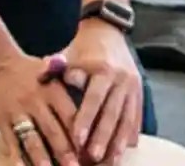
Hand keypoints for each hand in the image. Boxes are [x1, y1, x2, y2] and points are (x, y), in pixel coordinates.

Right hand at [0, 52, 79, 165]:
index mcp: (54, 90)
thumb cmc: (31, 72)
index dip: (81, 133)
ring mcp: (18, 112)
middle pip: (53, 130)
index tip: (90, 150)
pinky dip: (16, 156)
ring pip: (31, 138)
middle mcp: (37, 102)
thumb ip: (72, 86)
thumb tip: (95, 105)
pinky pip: (10, 141)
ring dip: (41, 158)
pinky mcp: (2, 120)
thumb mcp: (54, 72)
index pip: (71, 115)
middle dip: (64, 152)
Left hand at [57, 19, 144, 163]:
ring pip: (127, 118)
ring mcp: (132, 86)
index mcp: (102, 69)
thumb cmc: (82, 49)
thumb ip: (56, 66)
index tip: (77, 139)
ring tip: (112, 161)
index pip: (93, 99)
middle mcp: (120, 78)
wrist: (108, 31)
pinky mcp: (139, 91)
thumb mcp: (68, 53)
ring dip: (119, 141)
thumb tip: (46, 71)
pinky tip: (126, 150)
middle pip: (112, 112)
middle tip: (93, 157)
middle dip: (103, 137)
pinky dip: (131, 133)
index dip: (86, 120)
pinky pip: (136, 115)